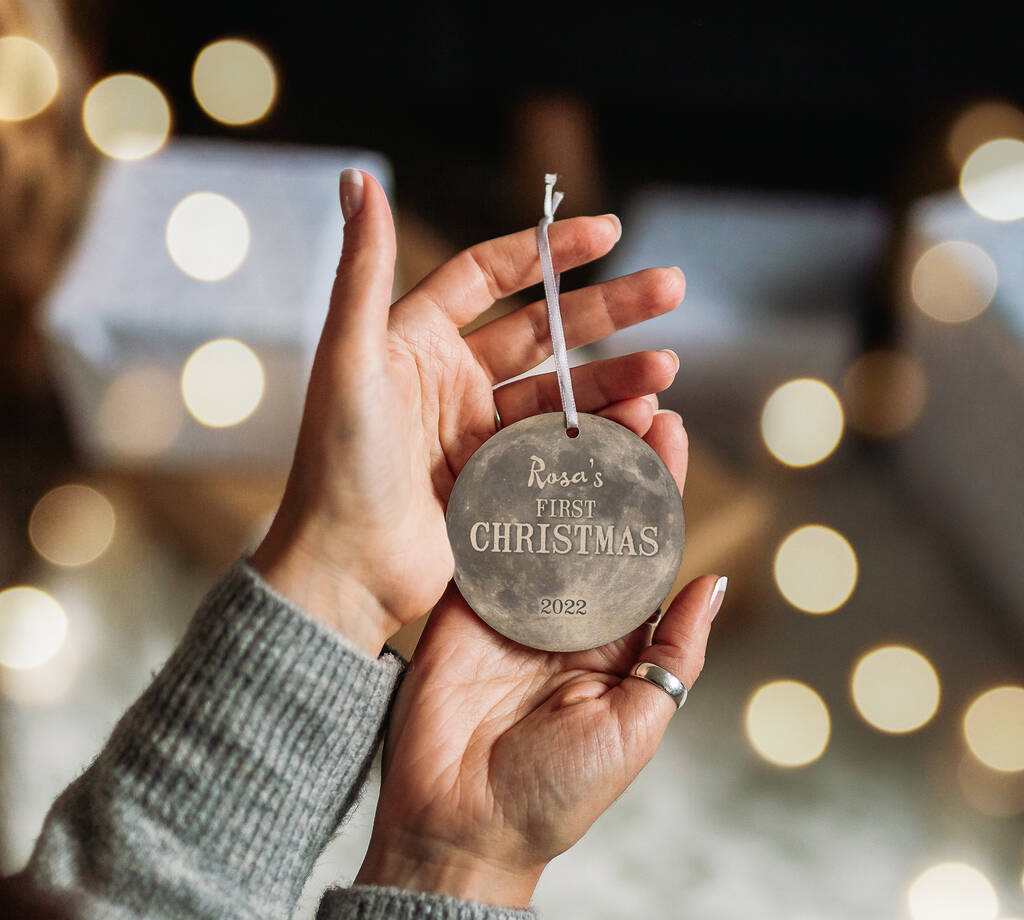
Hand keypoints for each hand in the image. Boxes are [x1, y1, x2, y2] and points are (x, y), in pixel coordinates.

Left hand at [249, 170, 684, 655]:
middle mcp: (450, 381)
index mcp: (416, 341)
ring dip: (615, 376)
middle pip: (543, 332)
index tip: (608, 232)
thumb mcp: (349, 357)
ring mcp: (477, 434)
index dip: (547, 252)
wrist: (344, 566)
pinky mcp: (497, 482)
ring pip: (561, 393)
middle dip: (608, 308)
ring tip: (667, 368)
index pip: (490, 277)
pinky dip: (601, 434)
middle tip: (671, 289)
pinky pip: (560, 448)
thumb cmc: (336, 461)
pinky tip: (642, 422)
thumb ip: (364, 268)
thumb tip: (358, 176)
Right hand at [355, 412, 724, 906]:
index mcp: (613, 639)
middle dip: (615, 459)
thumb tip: (719, 583)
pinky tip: (511, 443)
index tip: (672, 429)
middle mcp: (565, 612)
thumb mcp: (638, 724)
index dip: (660, 488)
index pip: (644, 548)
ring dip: (559, 461)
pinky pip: (481, 541)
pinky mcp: (462, 605)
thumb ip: (675, 652)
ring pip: (540, 516)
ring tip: (578, 403)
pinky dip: (494, 492)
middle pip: (594, 518)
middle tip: (633, 396)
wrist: (463, 830)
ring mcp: (511, 604)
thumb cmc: (556, 795)